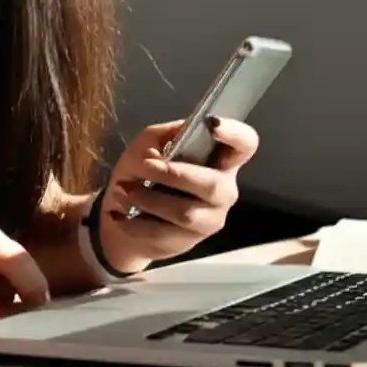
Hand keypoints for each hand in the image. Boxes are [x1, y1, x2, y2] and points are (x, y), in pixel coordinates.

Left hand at [98, 117, 259, 272]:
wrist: (125, 217)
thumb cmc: (143, 172)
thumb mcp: (149, 143)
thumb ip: (166, 136)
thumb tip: (179, 139)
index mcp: (219, 159)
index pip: (245, 144)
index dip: (236, 134)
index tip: (213, 125)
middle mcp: (224, 189)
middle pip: (212, 184)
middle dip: (172, 175)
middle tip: (144, 167)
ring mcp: (212, 218)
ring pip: (186, 212)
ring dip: (149, 199)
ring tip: (124, 191)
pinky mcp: (192, 241)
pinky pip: (166, 233)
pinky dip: (137, 223)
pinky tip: (121, 216)